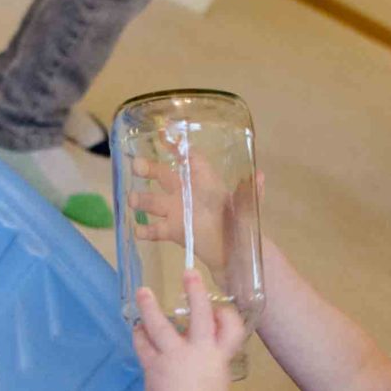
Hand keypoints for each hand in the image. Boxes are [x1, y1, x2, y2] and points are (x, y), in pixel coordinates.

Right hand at [128, 148, 263, 288]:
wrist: (235, 254)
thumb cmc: (242, 228)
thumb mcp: (248, 210)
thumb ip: (249, 195)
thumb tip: (259, 176)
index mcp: (207, 182)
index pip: (191, 159)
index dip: (178, 148)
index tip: (164, 136)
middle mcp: (189, 193)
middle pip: (165, 176)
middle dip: (150, 169)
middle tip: (136, 165)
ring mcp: (179, 212)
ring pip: (155, 202)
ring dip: (142, 199)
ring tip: (131, 199)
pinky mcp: (174, 231)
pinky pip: (156, 228)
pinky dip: (146, 230)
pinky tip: (136, 230)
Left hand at [132, 269, 245, 390]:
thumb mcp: (217, 377)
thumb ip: (209, 356)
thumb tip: (194, 340)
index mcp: (220, 356)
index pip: (232, 326)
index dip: (227, 315)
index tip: (220, 309)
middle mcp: (198, 352)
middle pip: (201, 316)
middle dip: (195, 293)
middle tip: (189, 273)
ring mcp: (173, 358)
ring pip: (160, 327)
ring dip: (150, 308)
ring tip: (143, 292)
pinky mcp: (154, 368)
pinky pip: (143, 346)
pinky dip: (140, 336)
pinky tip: (138, 328)